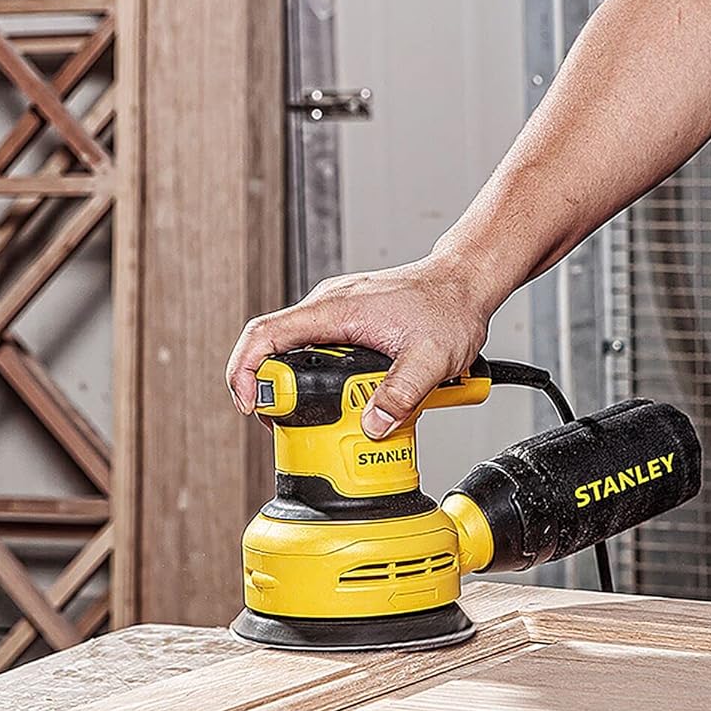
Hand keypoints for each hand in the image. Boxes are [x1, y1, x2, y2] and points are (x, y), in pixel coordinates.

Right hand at [226, 254, 496, 440]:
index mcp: (334, 310)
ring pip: (297, 356)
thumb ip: (402, 394)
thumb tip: (373, 426)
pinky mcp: (347, 326)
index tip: (251, 404)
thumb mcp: (431, 357)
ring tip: (323, 419)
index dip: (245, 370)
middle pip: (275, 352)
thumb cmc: (448, 307)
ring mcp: (335, 317)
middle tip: (289, 426)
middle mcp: (326, 309)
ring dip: (302, 391)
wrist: (465, 283)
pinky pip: (320, 356)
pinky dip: (324, 383)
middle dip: (274, 393)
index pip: (265, 334)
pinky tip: (347, 401)